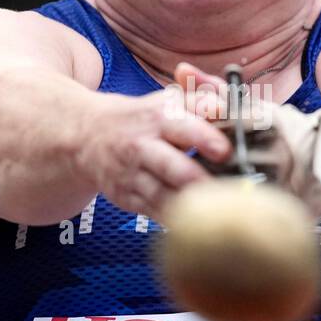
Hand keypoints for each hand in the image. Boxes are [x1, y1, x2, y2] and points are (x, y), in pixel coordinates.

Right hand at [74, 78, 231, 222]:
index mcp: (158, 117)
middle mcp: (142, 146)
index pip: (186, 127)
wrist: (88, 134)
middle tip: (229, 189)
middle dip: (202, 180)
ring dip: (192, 204)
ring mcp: (131, 174)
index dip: (208, 139)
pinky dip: (177, 218)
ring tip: (216, 208)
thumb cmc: (142, 118)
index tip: (226, 152)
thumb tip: (232, 108)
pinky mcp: (126, 197)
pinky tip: (196, 219)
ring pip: (164, 196)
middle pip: (175, 168)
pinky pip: (155, 213)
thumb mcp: (168, 101)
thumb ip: (204, 100)